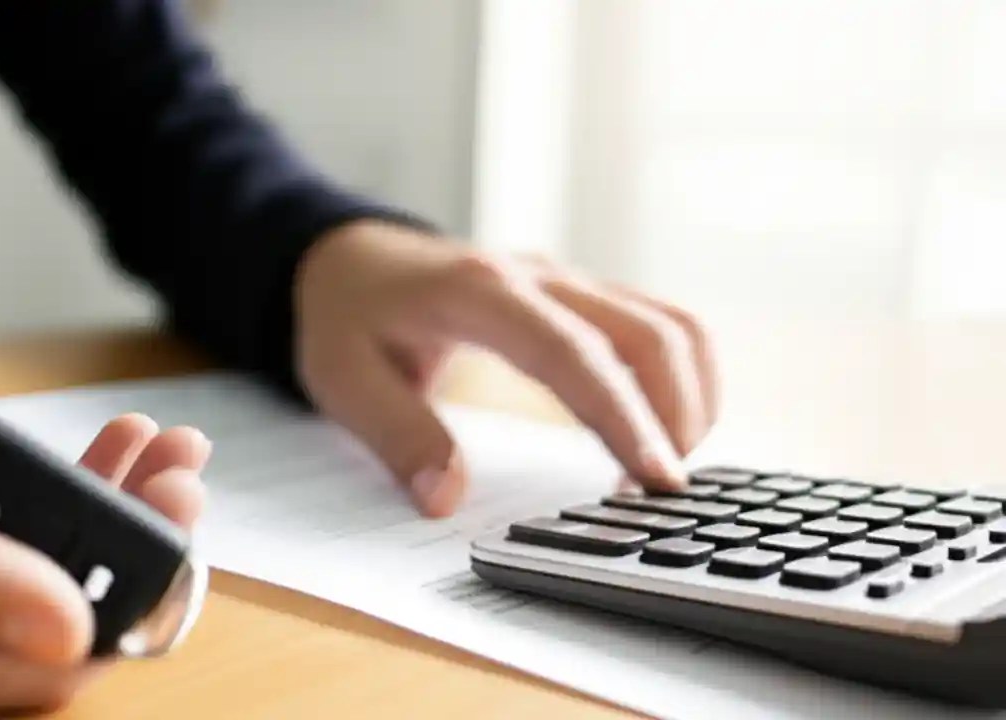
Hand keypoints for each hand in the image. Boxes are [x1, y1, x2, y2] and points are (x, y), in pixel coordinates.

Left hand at [295, 221, 716, 516]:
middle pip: (645, 330)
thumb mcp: (343, 379)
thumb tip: (446, 499)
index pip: (571, 352)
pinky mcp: (577, 293)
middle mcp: (535, 275)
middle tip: (666, 492)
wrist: (349, 256)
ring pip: (666, 320)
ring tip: (667, 467)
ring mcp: (564, 278)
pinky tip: (663, 427)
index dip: (622, 415)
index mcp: (478, 292)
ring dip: (688, 392)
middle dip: (677, 411)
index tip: (655, 478)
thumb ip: (397, 436)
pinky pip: (654, 322)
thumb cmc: (347, 316)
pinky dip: (678, 374)